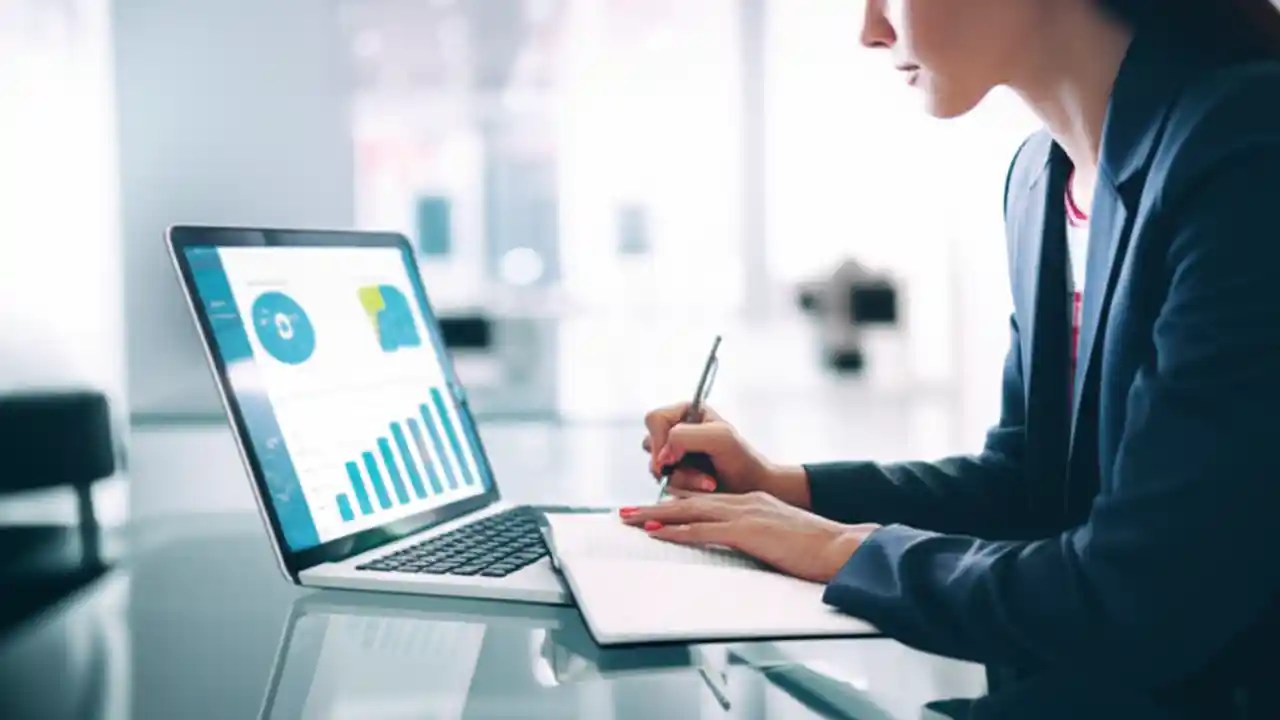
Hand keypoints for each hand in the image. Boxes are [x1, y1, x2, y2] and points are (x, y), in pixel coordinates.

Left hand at [619, 490, 879, 582]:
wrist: (842, 547)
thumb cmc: (818, 549)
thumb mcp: (780, 537)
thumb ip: (757, 536)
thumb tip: (741, 543)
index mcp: (751, 503)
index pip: (704, 502)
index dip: (674, 505)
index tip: (650, 510)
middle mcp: (744, 502)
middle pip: (688, 503)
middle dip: (653, 507)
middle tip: (624, 512)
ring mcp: (745, 514)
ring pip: (689, 512)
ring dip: (655, 516)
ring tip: (628, 519)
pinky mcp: (748, 530)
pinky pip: (704, 530)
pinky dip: (677, 531)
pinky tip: (657, 533)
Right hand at [642, 403, 810, 506]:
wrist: (753, 488)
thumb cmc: (741, 459)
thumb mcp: (718, 438)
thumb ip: (684, 436)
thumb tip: (661, 456)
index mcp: (686, 412)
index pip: (653, 419)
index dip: (660, 439)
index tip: (674, 457)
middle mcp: (677, 430)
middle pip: (650, 444)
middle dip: (673, 464)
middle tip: (699, 473)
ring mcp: (674, 454)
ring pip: (655, 468)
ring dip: (682, 479)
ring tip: (708, 482)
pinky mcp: (675, 475)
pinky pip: (663, 483)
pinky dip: (683, 489)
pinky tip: (704, 488)